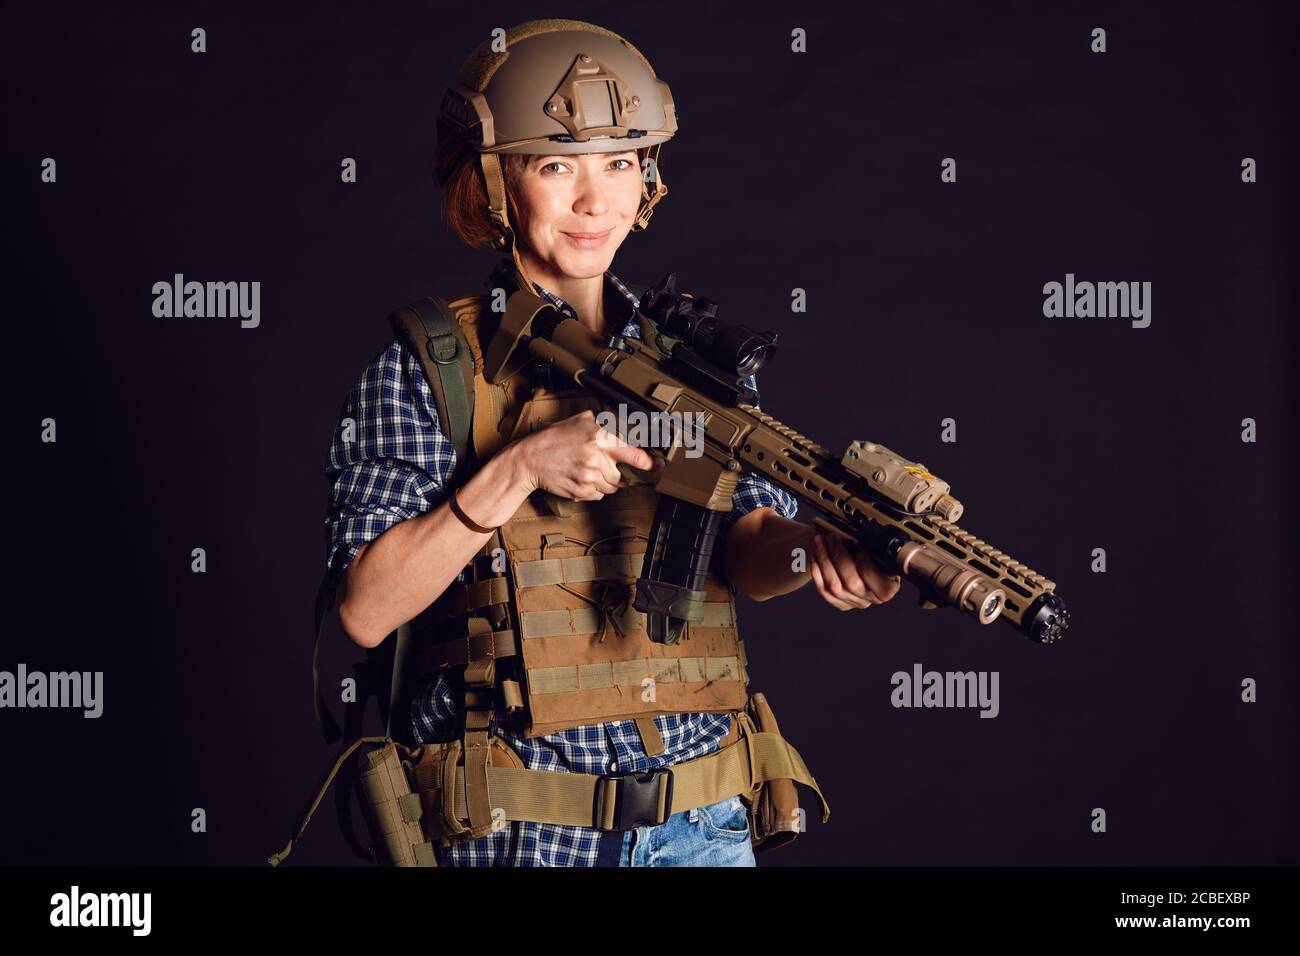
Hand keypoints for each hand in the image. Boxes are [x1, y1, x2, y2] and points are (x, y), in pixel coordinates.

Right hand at [510, 410, 657, 500]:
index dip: (649, 462)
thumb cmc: (554, 439)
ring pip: (611, 487)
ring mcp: (589, 476)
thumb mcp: (580, 421)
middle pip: (622, 475)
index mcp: (599, 437)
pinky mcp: (581, 491)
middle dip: (617, 474)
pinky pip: (598, 495)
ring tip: (587, 470)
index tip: (657, 465)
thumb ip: (606, 423)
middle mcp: (596, 457)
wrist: (530, 458)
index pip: (634, 453)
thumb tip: (631, 426)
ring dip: (604, 482)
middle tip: (604, 467)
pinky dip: (593, 490)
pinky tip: (580, 478)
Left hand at [809, 533, 900, 610]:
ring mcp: (854, 603)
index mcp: (887, 588)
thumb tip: (858, 540)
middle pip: (851, 583)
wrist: (865, 565)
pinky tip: (815, 555)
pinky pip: (824, 590)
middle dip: (838, 555)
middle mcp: (871, 598)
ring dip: (824, 560)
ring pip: (834, 586)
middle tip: (832, 538)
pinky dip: (817, 570)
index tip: (859, 547)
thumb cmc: (873, 555)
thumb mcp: (878, 551)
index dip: (865, 564)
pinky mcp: (840, 603)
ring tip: (819, 542)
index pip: (877, 582)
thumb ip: (871, 549)